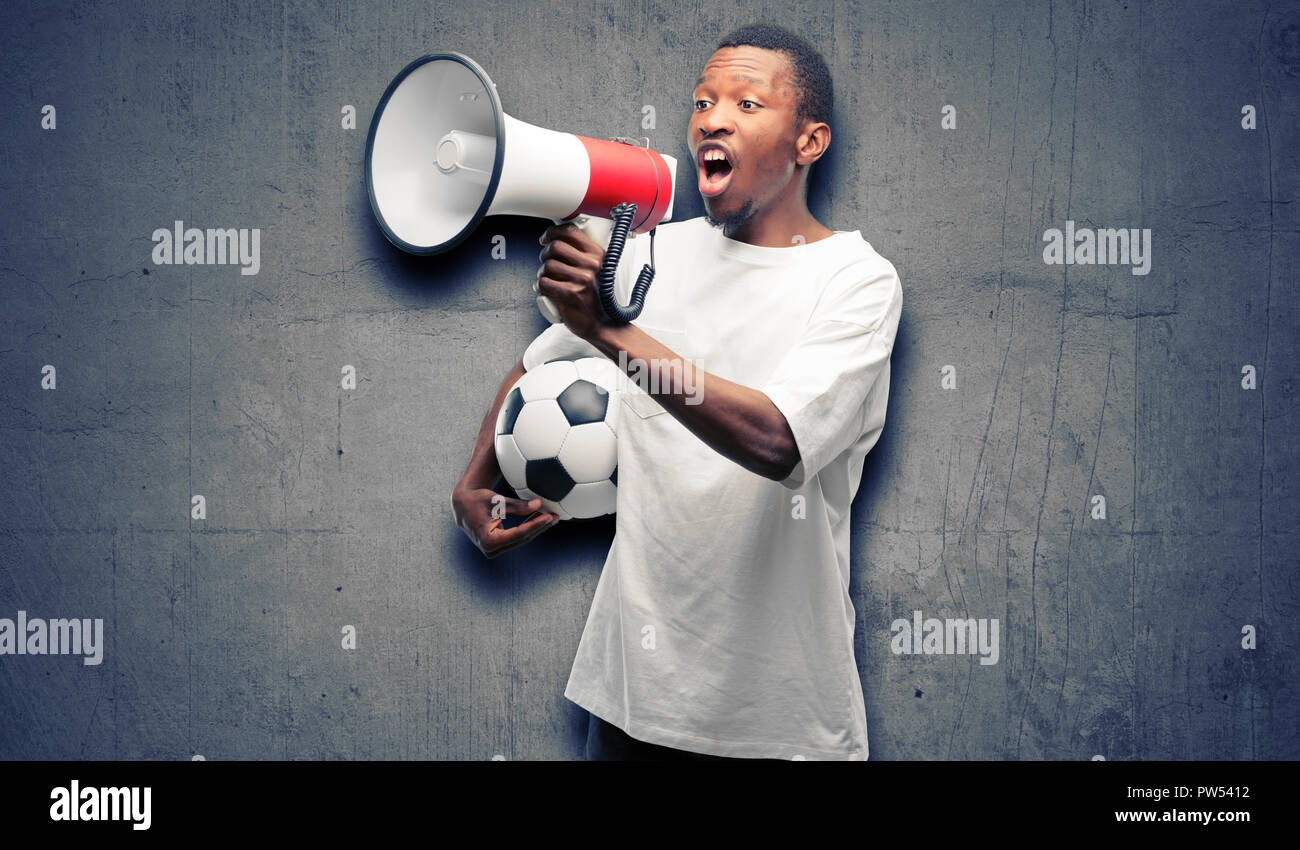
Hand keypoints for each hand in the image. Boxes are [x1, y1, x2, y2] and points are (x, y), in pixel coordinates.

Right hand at [451, 486, 558, 558]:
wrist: (462, 506)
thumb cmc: (477, 500)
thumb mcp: (496, 500)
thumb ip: (517, 505)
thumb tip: (539, 504)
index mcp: (488, 540)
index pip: (519, 534)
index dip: (536, 525)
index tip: (549, 516)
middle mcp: (490, 549)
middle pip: (522, 538)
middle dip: (540, 527)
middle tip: (556, 516)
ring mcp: (493, 551)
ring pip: (521, 539)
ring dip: (537, 528)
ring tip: (551, 517)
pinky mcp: (497, 548)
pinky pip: (517, 538)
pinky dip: (528, 528)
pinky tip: (540, 519)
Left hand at [537, 221, 607, 341]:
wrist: (604, 324)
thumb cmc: (597, 298)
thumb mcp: (597, 270)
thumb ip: (583, 255)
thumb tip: (557, 240)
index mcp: (598, 255)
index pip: (570, 231)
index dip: (552, 232)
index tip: (546, 238)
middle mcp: (591, 265)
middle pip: (555, 247)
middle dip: (545, 254)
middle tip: (547, 264)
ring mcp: (581, 279)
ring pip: (547, 266)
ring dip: (542, 273)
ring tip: (548, 281)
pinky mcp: (570, 294)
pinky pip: (544, 282)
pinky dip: (540, 286)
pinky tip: (545, 291)